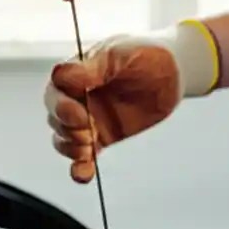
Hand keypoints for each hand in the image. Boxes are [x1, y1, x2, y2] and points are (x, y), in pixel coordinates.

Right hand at [46, 22, 218, 182]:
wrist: (173, 72)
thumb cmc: (147, 54)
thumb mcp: (123, 53)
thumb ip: (96, 66)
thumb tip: (64, 75)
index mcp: (79, 71)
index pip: (57, 87)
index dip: (61, 102)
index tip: (78, 111)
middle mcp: (78, 95)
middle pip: (55, 114)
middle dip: (65, 126)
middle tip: (86, 129)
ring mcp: (88, 117)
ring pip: (64, 137)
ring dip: (70, 146)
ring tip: (86, 149)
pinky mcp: (101, 137)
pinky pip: (84, 155)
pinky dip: (80, 167)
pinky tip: (83, 174)